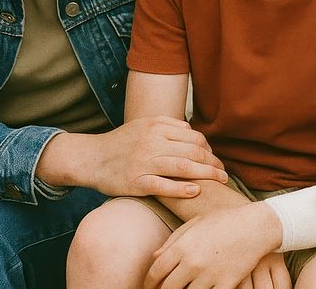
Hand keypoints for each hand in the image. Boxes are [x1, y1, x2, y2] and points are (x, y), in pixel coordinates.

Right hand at [86, 116, 227, 197]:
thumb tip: (191, 130)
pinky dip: (182, 189)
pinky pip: (164, 186)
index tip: (214, 158)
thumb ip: (167, 124)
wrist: (91, 158)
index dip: (209, 148)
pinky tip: (196, 191)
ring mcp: (144, 162)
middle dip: (213, 162)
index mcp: (155, 126)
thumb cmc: (120, 143)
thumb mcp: (142, 125)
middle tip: (224, 172)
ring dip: (206, 174)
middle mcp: (151, 142)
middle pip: (192, 151)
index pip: (193, 136)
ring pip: (183, 167)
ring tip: (220, 180)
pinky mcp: (136, 182)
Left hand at [144, 203, 281, 288]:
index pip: (156, 272)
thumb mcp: (195, 224)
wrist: (255, 226)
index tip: (148, 287)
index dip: (149, 283)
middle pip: (168, 288)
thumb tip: (155, 257)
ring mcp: (210, 276)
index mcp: (182, 246)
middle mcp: (192, 263)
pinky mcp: (226, 284)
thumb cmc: (223, 221)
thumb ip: (173, 240)